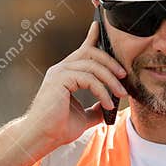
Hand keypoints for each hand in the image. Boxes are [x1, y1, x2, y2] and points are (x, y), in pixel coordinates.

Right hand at [22, 21, 127, 151]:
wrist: (41, 138)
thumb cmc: (57, 129)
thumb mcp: (84, 117)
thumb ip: (95, 108)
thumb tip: (108, 107)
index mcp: (65, 74)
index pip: (82, 51)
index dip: (92, 38)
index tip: (100, 27)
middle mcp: (61, 69)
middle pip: (91, 53)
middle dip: (111, 63)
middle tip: (124, 77)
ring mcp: (59, 73)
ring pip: (92, 65)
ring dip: (110, 80)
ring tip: (120, 94)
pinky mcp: (60, 80)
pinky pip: (88, 78)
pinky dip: (102, 91)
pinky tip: (107, 104)